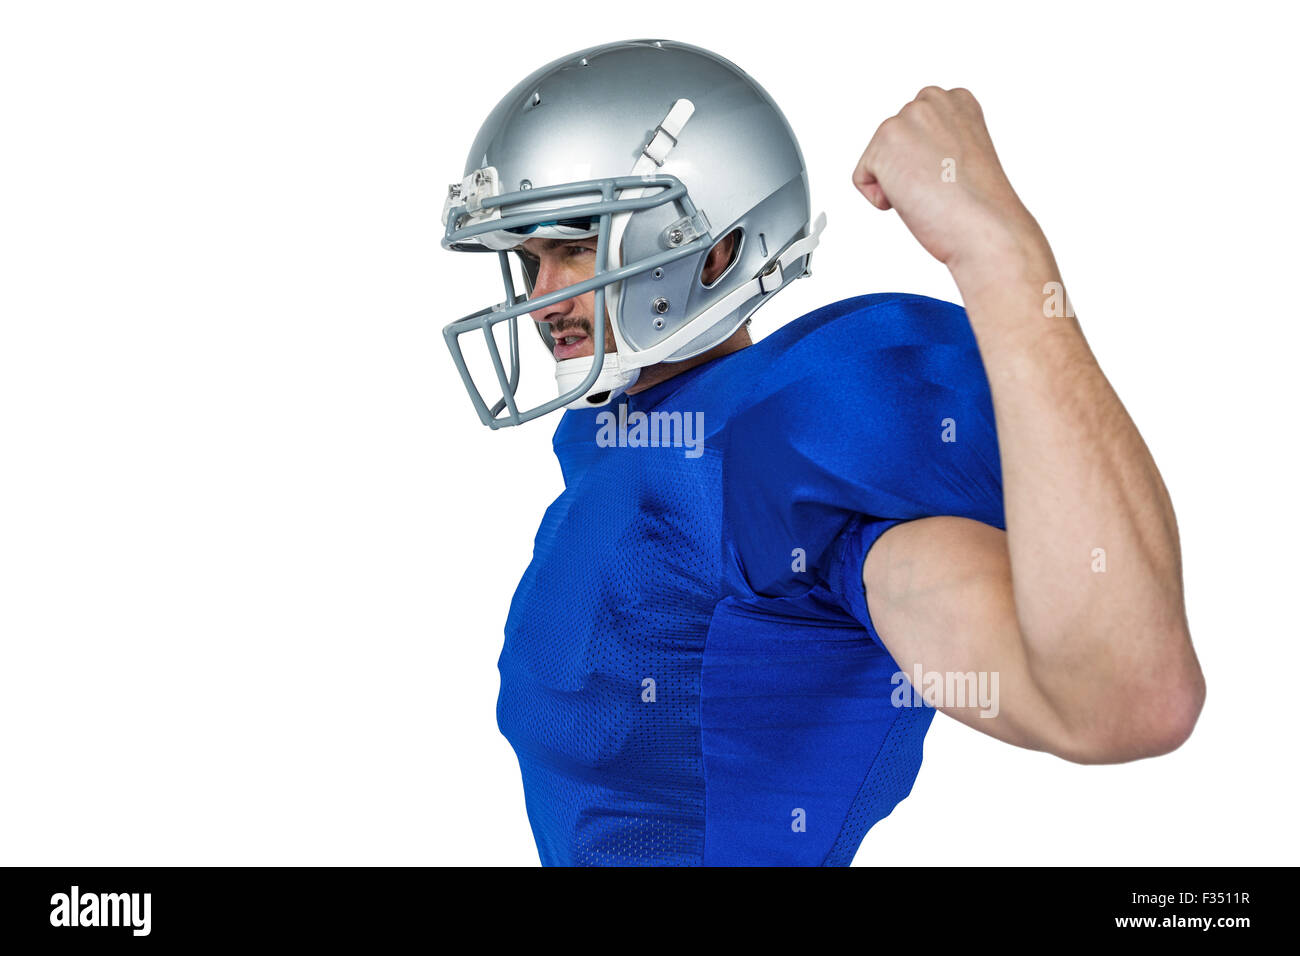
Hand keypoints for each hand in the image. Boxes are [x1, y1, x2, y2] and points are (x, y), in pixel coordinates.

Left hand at [852, 87, 1046, 277]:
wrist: (985, 226)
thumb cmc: (979, 205)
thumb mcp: (963, 155)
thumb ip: (937, 141)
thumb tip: (911, 152)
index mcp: (957, 100)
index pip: (914, 130)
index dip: (926, 163)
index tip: (951, 175)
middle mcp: (932, 100)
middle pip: (893, 143)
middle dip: (908, 169)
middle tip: (940, 185)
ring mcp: (907, 117)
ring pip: (878, 160)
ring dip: (897, 183)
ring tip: (930, 191)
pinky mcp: (885, 141)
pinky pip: (862, 178)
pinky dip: (880, 198)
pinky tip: (913, 198)